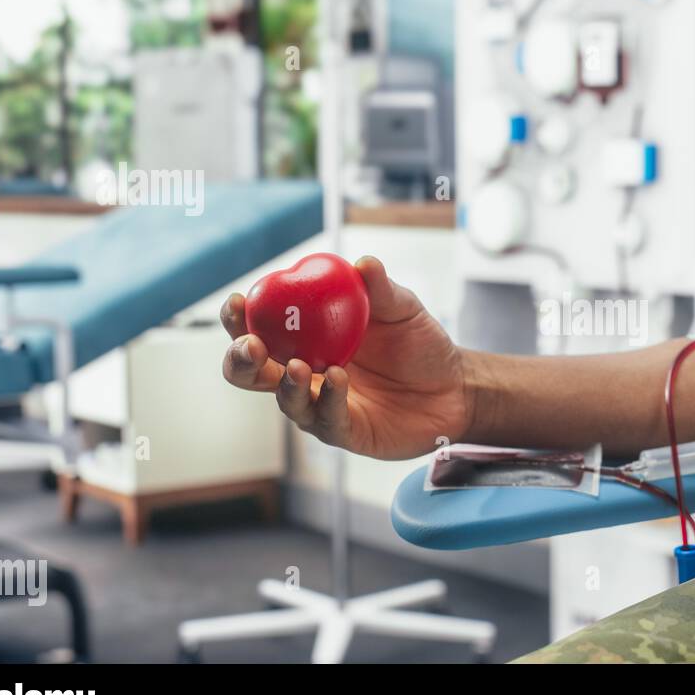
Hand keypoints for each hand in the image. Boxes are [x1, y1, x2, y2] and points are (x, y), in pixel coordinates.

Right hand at [220, 256, 472, 459]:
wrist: (456, 387)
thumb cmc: (420, 345)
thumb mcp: (403, 310)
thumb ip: (380, 289)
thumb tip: (363, 263)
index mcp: (304, 340)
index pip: (258, 330)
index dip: (239, 319)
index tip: (238, 302)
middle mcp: (304, 375)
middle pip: (252, 373)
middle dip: (240, 359)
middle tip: (249, 345)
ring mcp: (321, 406)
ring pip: (285, 401)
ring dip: (284, 384)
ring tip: (296, 365)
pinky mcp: (346, 431)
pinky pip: (327, 418)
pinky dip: (327, 398)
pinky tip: (336, 378)